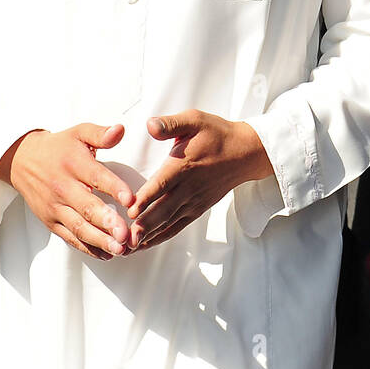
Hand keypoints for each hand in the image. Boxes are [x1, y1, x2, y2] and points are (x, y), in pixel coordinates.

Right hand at [0, 124, 134, 259]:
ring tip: (120, 249)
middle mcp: (63, 188)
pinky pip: (70, 237)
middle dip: (107, 223)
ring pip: (79, 227)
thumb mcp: (79, 133)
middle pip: (87, 207)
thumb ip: (100, 134)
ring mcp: (55, 207)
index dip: (114, 188)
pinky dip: (87, 248)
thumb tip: (120, 130)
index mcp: (74, 164)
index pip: (96, 177)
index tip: (131, 200)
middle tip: (126, 234)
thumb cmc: (60, 147)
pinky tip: (107, 255)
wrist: (21, 160)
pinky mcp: (51, 221)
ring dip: (100, 240)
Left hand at [127, 111, 273, 249]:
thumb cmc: (217, 134)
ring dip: (148, 236)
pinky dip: (160, 237)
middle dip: (143, 226)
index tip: (130, 211)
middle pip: (163, 210)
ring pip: (168, 223)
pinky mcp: (197, 209)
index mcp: (184, 166)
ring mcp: (194, 201)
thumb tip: (150, 125)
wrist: (245, 153)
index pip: (162, 184)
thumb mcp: (195, 120)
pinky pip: (177, 226)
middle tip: (124, 239)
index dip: (146, 198)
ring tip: (127, 248)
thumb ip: (171, 124)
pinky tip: (144, 244)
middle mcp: (188, 187)